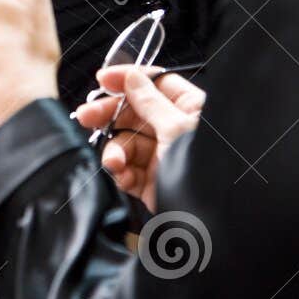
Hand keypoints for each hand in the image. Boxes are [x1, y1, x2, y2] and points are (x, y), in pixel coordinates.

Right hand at [73, 66, 203, 210]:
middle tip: (87, 117)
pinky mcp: (155, 184)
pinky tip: (122, 175)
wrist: (212, 220)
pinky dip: (121, 173)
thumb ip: (150, 102)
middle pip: (134, 114)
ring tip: (113, 161)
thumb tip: (132, 77)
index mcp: (190, 110)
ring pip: (127, 145)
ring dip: (115, 151)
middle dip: (109, 116)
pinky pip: (129, 172)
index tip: (104, 79)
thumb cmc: (208, 169)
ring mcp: (164, 158)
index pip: (155, 85)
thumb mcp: (176, 128)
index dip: (128, 80)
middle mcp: (176, 131)